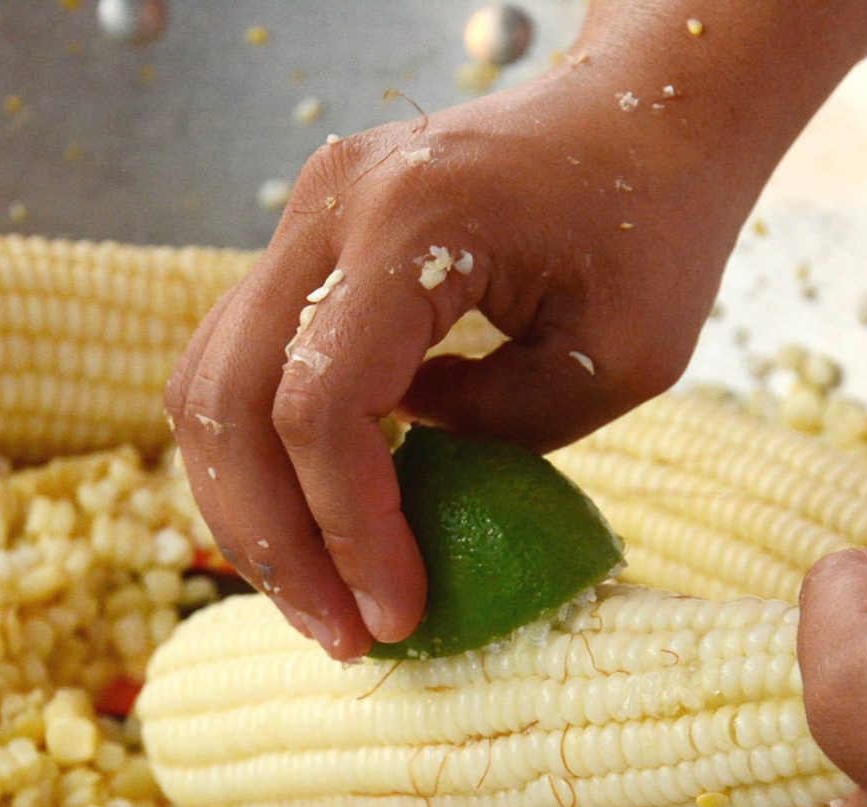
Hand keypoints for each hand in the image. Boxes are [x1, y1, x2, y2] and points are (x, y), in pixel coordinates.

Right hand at [164, 1, 866, 657]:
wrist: (646, 107)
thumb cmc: (658, 227)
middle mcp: (329, 204)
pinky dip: (262, 457)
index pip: (320, 402)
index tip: (398, 614)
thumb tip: (401, 507)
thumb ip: (502, 435)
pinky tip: (317, 527)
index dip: (347, 528)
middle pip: (228, 399)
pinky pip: (240, 363)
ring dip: (251, 509)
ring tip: (320, 600)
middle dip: (274, 542)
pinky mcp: (306, 243)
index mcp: (413, 220)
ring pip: (208, 384)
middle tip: (342, 638)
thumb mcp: (620, 358)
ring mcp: (304, 215)